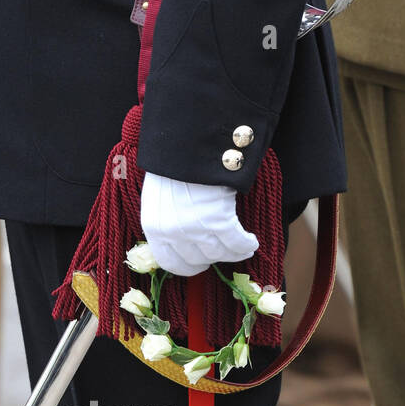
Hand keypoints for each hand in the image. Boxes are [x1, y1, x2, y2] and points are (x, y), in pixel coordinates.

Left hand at [140, 172, 258, 277]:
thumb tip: (181, 240)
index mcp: (153, 227)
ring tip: (243, 246)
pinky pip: (236, 243)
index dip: (188, 266)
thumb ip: (167, 220)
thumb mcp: (159, 196)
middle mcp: (172, 232)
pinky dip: (246, 244)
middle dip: (212, 258)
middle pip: (197, 261)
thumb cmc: (175, 163)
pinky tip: (251, 241)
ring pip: (219, 254)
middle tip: (224, 251)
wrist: (190, 139)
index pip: (169, 263)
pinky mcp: (218, 220)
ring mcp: (194, 228)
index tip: (201, 263)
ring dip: (234, 252)